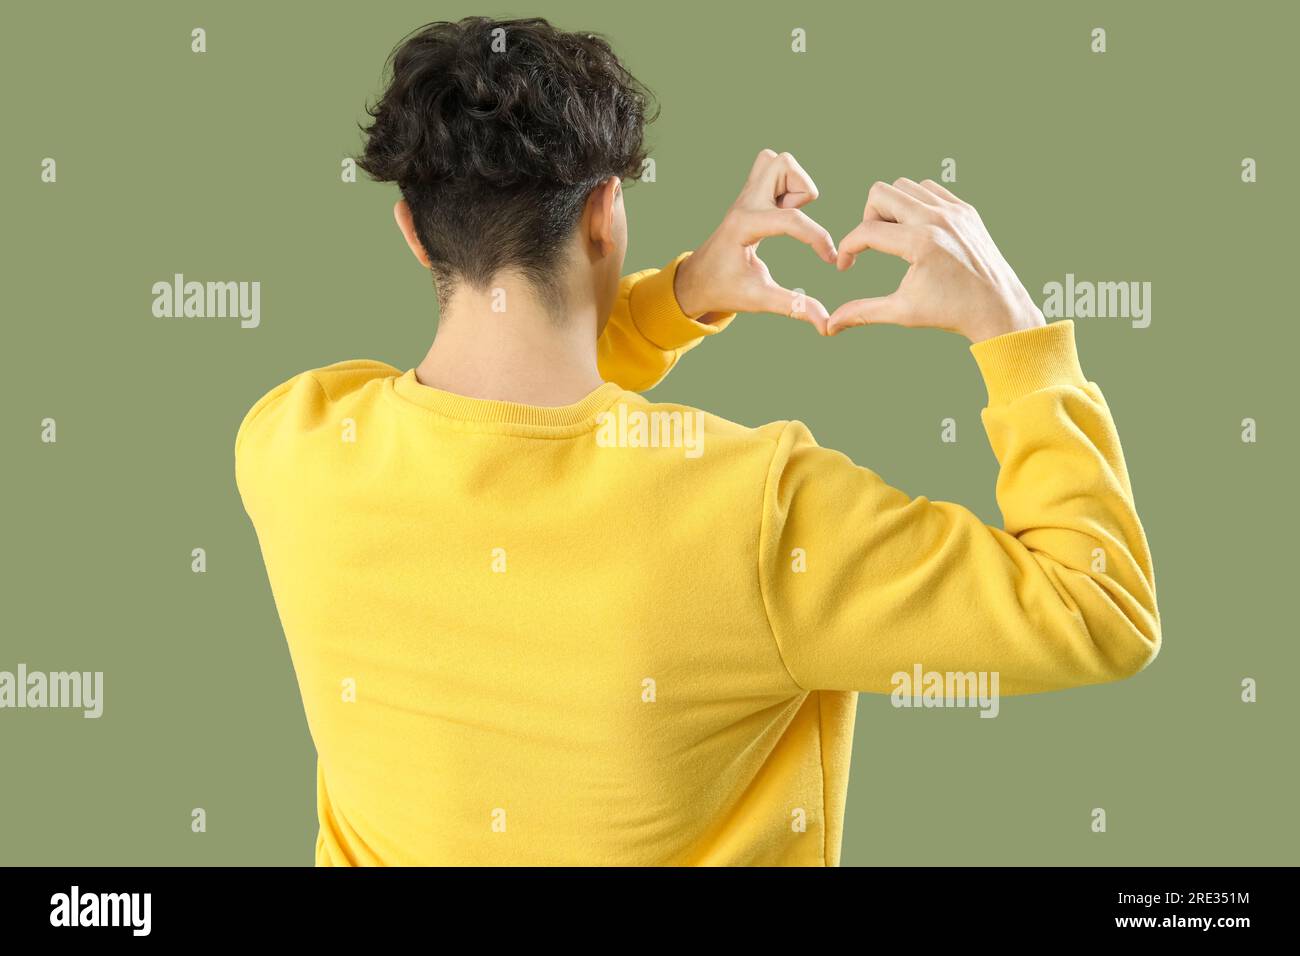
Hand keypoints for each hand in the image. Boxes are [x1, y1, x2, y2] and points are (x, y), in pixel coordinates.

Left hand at [674, 149, 837, 333]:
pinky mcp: (749, 197)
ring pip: (775, 161)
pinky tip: (785, 214)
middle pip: (780, 164)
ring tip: (791, 215)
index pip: (790, 219)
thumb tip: (826, 325)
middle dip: (801, 190)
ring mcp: (745, 196)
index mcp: (743, 226)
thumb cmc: (725, 289)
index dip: (818, 239)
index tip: (831, 261)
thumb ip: (794, 308)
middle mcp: (744, 203)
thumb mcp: (759, 300)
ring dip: (793, 183)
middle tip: (798, 220)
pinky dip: (786, 185)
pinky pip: (772, 171)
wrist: (696, 281)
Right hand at [828, 178, 1044, 342]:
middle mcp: (937, 219)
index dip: (846, 248)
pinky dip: (915, 205)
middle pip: (880, 193)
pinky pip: (929, 189)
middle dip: (867, 219)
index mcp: (920, 243)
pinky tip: (916, 231)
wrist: (997, 307)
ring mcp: (953, 210)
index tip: (846, 266)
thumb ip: (862, 312)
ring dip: (891, 209)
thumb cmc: (949, 312)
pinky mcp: (965, 209)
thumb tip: (829, 326)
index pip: (866, 231)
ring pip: (904, 186)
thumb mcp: (902, 312)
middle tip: (873, 245)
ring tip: (894, 238)